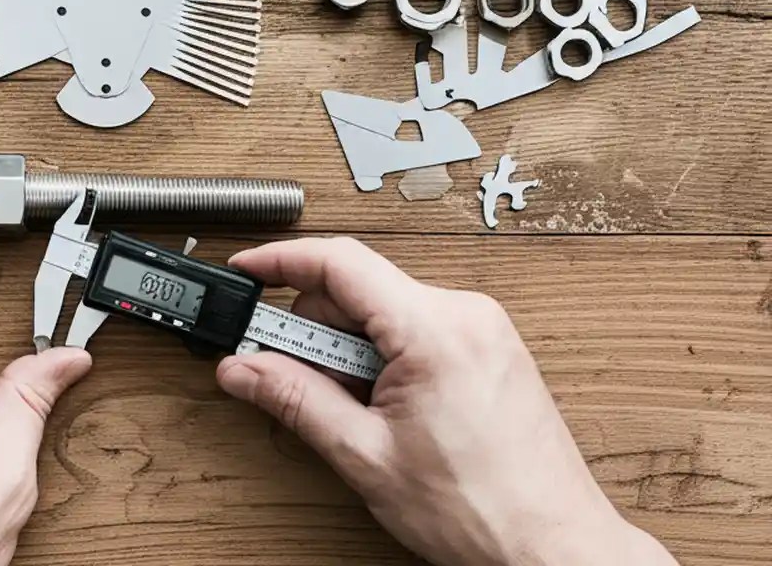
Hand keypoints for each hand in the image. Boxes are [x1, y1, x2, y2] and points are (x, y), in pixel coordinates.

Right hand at [216, 238, 677, 565]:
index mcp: (435, 330)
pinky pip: (415, 328)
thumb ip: (296, 400)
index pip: (340, 262)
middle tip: (285, 378)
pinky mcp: (489, 347)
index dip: (279, 261)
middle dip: (313, 331)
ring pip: (384, 311)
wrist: (552, 548)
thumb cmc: (482, 511)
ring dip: (348, 351)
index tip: (244, 272)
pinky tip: (379, 406)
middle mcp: (465, 314)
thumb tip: (244, 369)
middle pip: (358, 289)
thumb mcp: (365, 455)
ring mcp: (483, 329)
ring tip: (351, 412)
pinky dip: (381, 357)